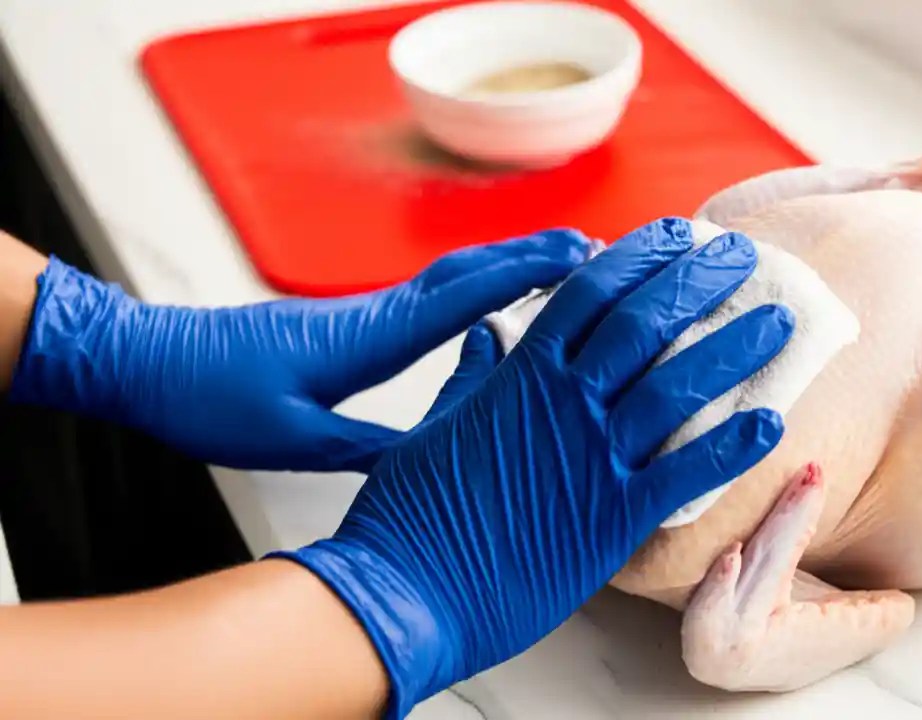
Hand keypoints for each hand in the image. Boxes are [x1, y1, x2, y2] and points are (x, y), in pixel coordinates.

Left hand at [8, 230, 590, 471]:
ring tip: (566, 263)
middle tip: (596, 249)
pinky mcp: (357, 323)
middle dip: (533, 256)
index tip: (576, 260)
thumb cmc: (209, 397)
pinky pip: (433, 295)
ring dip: (510, 263)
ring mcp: (367, 314)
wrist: (151, 362)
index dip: (522, 276)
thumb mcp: (289, 439)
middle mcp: (375, 315)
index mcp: (366, 340)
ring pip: (453, 277)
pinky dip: (477, 283)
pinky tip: (496, 294)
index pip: (458, 298)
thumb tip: (430, 458)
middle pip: (467, 272)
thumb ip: (363, 445)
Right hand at [272, 218, 794, 716]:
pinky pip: (685, 474)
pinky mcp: (612, 519)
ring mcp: (592, 458)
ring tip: (781, 320)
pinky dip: (731, 446)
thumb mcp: (435, 424)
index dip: (642, 256)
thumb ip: (471, 375)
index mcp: (521, 372)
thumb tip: (486, 333)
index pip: (592, 292)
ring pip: (677, 386)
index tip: (680, 233)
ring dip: (734, 348)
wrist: (404, 591)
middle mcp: (565, 403)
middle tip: (745, 257)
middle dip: (700, 282)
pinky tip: (772, 421)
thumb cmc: (412, 511)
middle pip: (646, 322)